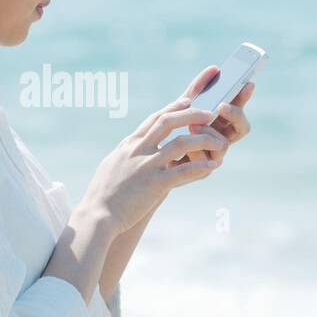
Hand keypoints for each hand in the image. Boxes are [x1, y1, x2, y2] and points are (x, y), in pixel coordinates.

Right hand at [78, 101, 227, 235]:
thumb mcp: (112, 166)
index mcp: (129, 145)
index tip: (187, 100)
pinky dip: (200, 168)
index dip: (172, 108)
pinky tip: (213, 167)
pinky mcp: (155, 184)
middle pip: (168, 122)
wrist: (97, 215)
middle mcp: (138, 150)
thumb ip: (125, 155)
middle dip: (191, 115)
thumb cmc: (102, 195)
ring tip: (219, 143)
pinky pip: (183, 172)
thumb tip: (130, 149)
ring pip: (181, 144)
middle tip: (209, 114)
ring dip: (203, 141)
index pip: (153, 119)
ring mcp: (147, 166)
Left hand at [172, 71, 255, 165]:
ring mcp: (215, 156)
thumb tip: (214, 68)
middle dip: (234, 114)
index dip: (244, 97)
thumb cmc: (172, 130)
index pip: (238, 109)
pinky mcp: (203, 170)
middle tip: (221, 106)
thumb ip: (198, 90)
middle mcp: (222, 138)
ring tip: (194, 127)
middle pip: (242, 127)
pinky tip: (184, 149)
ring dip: (209, 133)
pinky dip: (195, 151)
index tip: (248, 83)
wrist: (153, 160)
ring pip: (224, 144)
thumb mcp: (183, 107)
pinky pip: (206, 160)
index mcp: (220, 122)